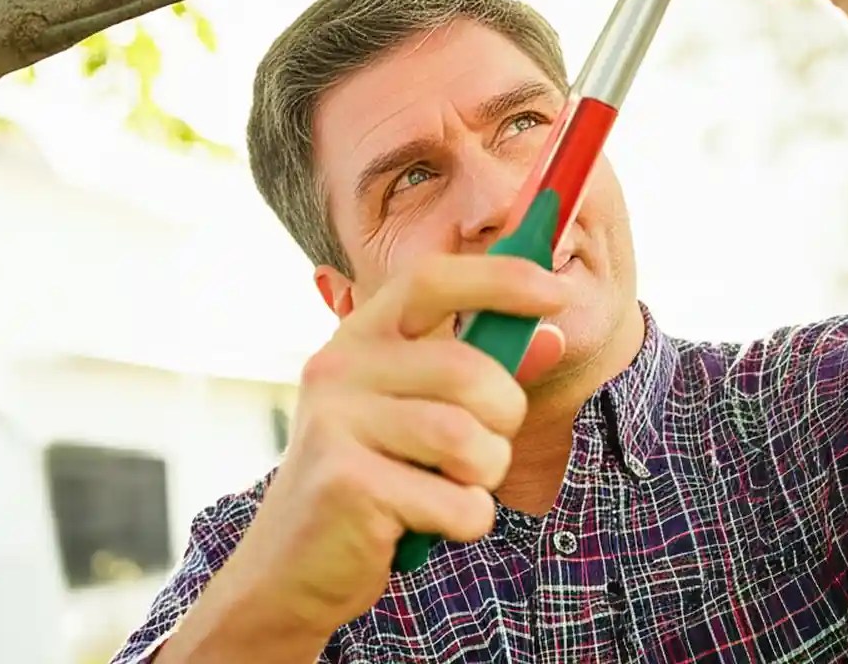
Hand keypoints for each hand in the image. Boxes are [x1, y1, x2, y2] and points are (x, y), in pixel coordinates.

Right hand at [223, 254, 570, 645]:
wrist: (291, 567)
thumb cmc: (373, 480)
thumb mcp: (422, 414)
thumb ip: (482, 373)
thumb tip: (554, 338)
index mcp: (359, 338)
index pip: (431, 280)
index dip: (500, 279)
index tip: (556, 291)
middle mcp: (339, 368)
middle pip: (468, 372)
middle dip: (502, 422)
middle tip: (480, 453)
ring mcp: (335, 423)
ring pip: (467, 439)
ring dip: (484, 477)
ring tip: (451, 489)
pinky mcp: (345, 483)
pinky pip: (456, 502)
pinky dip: (466, 522)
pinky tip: (429, 524)